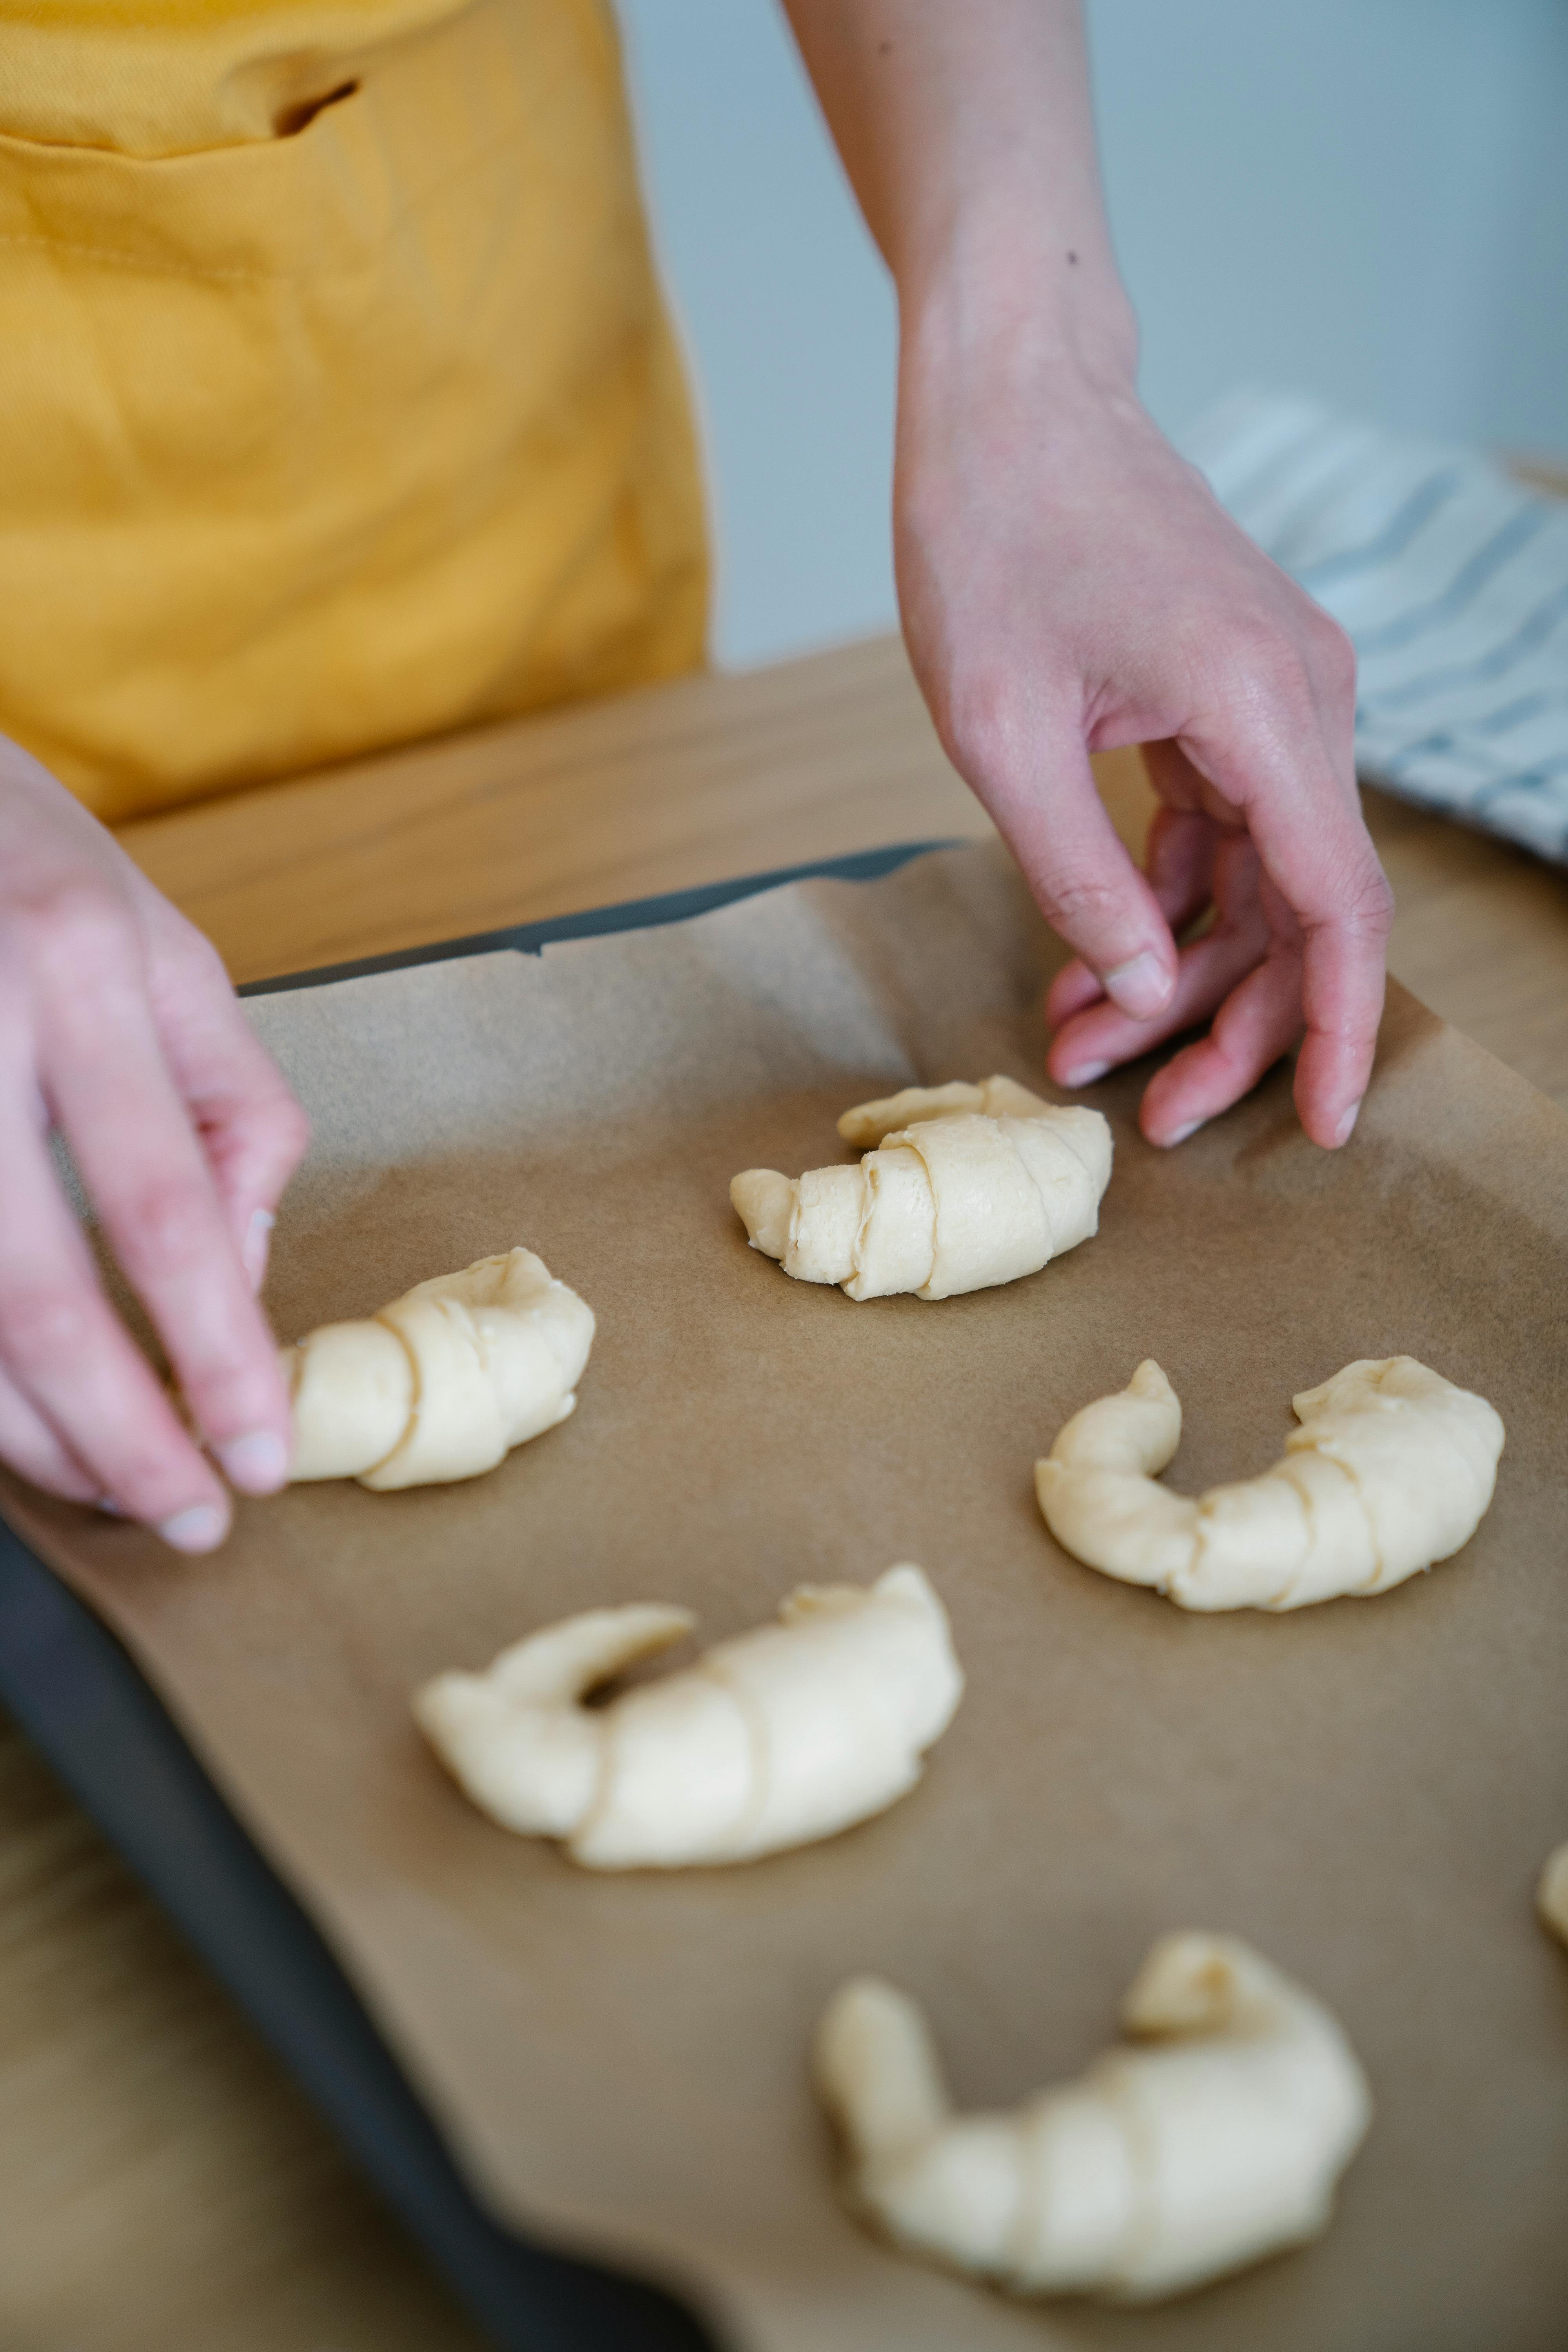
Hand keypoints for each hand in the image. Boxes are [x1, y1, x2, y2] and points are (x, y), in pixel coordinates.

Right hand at [0, 739, 308, 1547]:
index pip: (165, 1211)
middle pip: (33, 1293)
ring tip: (105, 1490)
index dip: (216, 1352)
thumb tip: (239, 1279)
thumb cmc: (41, 872)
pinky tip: (12, 1417)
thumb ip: (234, 1116)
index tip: (260, 1453)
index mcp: (79, 975)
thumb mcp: (176, 957)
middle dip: (113, 1435)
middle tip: (185, 1518)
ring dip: (24, 1431)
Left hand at [895, 351, 1392, 1148]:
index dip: (1339, 1029)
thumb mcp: (1002, 732)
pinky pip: (1227, 828)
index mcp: (1263, 706)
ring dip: (1186, 976)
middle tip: (1155, 1119)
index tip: (1325, 1127)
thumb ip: (1081, 873)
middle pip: (1306, 912)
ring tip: (1084, 1048)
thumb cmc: (989, 533)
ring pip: (1264, 881)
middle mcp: (1303, 701)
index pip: (1342, 908)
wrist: (1008, 394)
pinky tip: (1092, 967)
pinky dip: (1167, 901)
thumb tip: (1144, 994)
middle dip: (1236, 1028)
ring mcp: (1277, 694)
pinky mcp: (1234, 693)